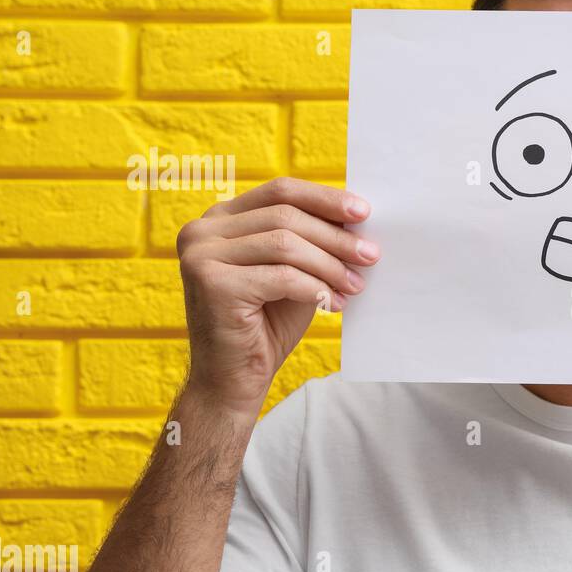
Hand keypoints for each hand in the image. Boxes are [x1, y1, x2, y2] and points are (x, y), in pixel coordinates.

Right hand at [176, 178, 378, 417]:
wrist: (233, 381)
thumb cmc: (266, 325)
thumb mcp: (293, 273)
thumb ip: (311, 243)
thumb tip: (357, 219)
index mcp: (219, 218)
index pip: (279, 191)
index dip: (324, 198)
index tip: (363, 212)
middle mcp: (202, 230)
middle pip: (285, 216)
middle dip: (335, 236)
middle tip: (371, 254)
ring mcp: (201, 255)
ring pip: (285, 244)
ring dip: (330, 264)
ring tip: (356, 284)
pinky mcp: (211, 283)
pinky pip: (281, 276)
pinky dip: (315, 288)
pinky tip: (334, 304)